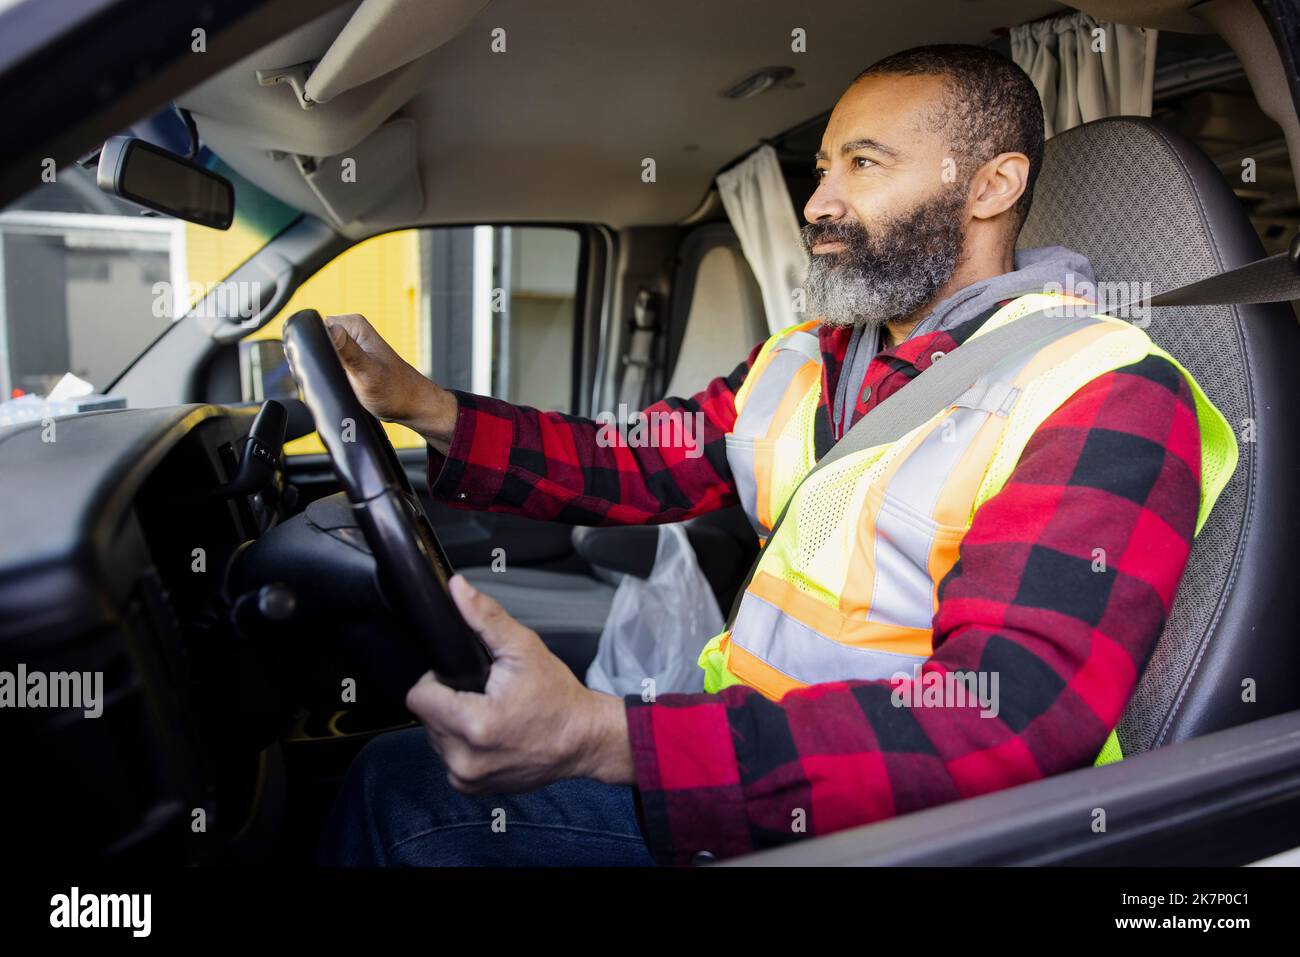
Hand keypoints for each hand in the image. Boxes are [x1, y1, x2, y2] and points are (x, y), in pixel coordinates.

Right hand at [323, 313, 457, 450]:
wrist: (410, 406)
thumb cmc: (395, 391)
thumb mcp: (367, 372)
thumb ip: (348, 351)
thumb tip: (331, 329)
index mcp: (353, 324)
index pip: (314, 327)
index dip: (313, 349)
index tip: (330, 367)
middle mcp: (350, 331)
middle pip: (314, 342)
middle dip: (319, 362)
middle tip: (341, 379)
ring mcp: (349, 345)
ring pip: (320, 355)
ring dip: (325, 371)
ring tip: (346, 383)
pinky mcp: (348, 360)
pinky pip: (328, 364)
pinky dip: (331, 376)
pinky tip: (344, 385)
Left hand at [405, 575, 634, 793]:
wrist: (584, 740)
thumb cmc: (559, 699)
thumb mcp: (524, 649)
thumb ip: (485, 617)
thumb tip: (458, 589)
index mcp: (473, 724)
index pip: (418, 697)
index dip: (438, 680)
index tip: (465, 677)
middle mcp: (464, 758)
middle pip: (426, 717)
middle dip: (448, 701)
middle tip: (484, 694)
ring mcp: (467, 777)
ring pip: (435, 737)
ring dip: (453, 723)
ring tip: (489, 713)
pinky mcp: (472, 788)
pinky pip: (448, 758)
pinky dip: (463, 744)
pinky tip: (490, 733)